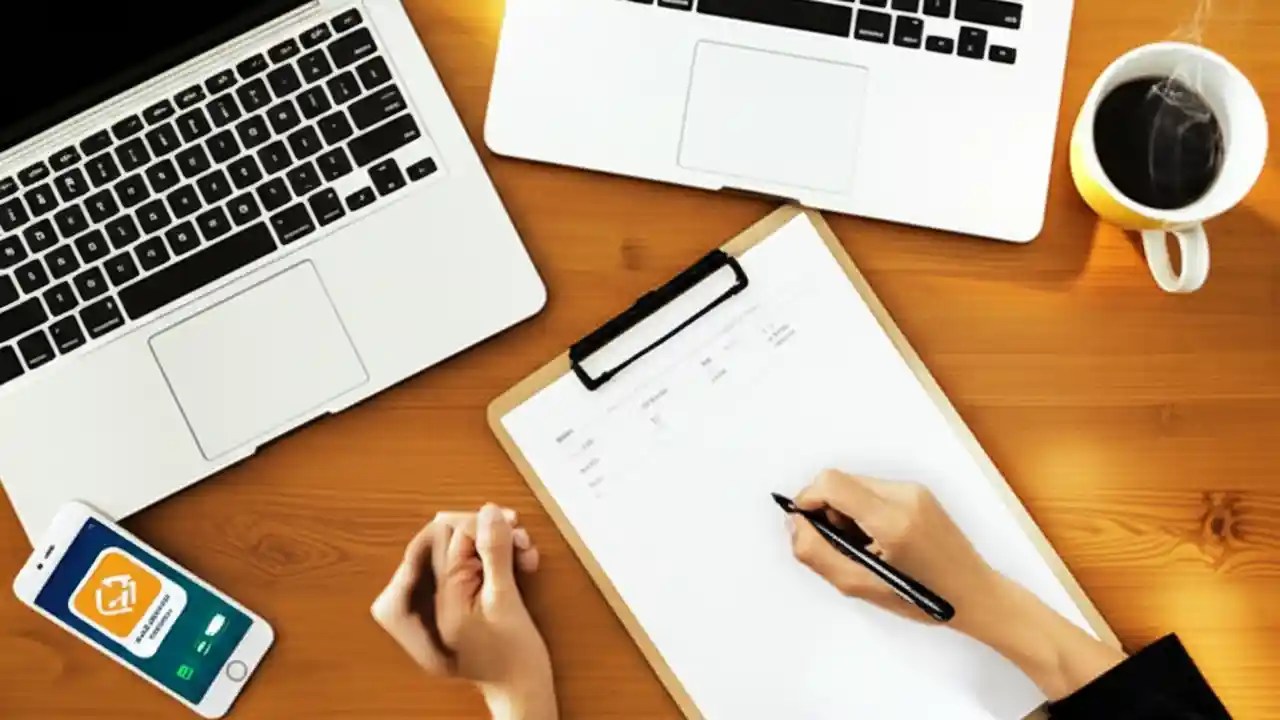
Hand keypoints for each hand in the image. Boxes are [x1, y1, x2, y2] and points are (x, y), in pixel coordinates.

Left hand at [371, 504, 557, 719]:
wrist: (521, 690)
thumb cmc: (512, 657)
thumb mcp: (505, 600)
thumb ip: (493, 553)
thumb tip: (489, 512)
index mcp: (429, 601)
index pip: (438, 540)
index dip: (473, 524)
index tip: (506, 522)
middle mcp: (426, 599)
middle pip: (448, 541)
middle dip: (487, 535)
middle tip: (520, 536)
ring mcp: (440, 599)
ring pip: (462, 550)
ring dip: (496, 545)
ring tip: (526, 551)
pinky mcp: (456, 598)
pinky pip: (469, 564)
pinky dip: (495, 560)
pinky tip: (520, 563)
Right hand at [788, 470, 997, 629]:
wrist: (975, 595)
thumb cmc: (926, 599)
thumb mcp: (861, 587)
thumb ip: (818, 554)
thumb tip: (795, 524)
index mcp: (893, 520)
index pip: (832, 483)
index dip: (807, 500)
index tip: (805, 525)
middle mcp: (905, 496)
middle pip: (840, 481)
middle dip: (827, 511)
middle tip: (842, 546)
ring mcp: (914, 491)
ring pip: (855, 485)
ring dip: (846, 513)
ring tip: (865, 548)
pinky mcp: (919, 493)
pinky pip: (873, 491)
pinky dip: (864, 512)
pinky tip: (879, 541)